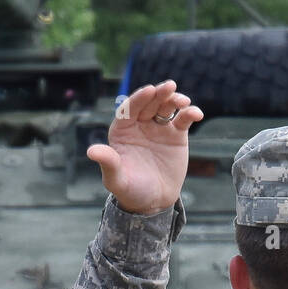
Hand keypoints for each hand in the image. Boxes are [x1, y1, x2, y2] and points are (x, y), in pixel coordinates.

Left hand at [86, 79, 203, 214]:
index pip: (129, 109)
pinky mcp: (176, 135)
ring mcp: (158, 128)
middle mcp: (140, 125)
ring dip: (174, 99)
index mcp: (122, 130)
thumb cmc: (130, 190)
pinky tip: (196, 113)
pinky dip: (190, 114)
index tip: (149, 91)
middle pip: (149, 103)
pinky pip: (183, 120)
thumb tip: (91, 152)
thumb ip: (108, 163)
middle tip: (169, 86)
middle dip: (159, 93)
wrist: (153, 202)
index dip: (139, 98)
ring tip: (182, 101)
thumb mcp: (116, 179)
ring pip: (166, 107)